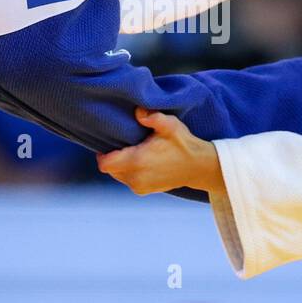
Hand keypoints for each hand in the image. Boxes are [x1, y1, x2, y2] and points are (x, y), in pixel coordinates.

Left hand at [96, 107, 224, 195]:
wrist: (198, 167)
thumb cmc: (183, 144)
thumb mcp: (170, 125)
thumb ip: (153, 117)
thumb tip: (138, 111)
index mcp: (137, 162)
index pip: (104, 163)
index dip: (102, 153)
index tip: (110, 142)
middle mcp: (135, 178)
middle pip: (110, 169)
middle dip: (113, 157)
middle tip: (124, 144)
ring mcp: (139, 187)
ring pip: (118, 175)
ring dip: (121, 165)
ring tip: (134, 152)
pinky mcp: (144, 191)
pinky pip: (128, 180)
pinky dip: (130, 172)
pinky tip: (141, 162)